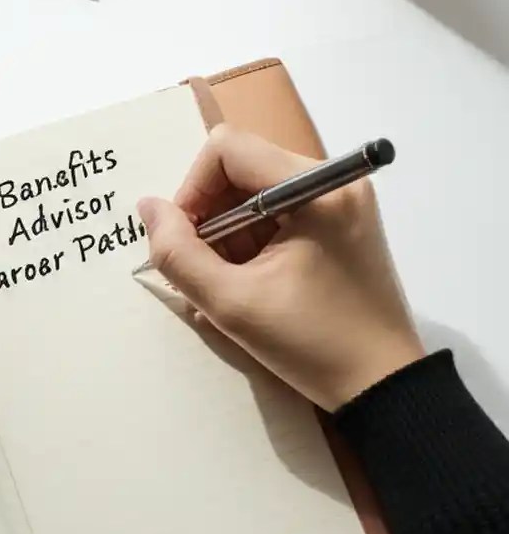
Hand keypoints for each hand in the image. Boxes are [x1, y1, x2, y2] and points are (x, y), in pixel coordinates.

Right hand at [137, 125, 423, 410]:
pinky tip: (250, 283)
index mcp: (317, 188)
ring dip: (228, 234)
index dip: (192, 189)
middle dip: (209, 216)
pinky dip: (251, 242)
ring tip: (230, 284)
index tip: (186, 240)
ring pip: (254, 192)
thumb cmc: (312, 343)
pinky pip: (277, 213)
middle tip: (205, 268)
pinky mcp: (341, 223)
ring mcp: (341, 202)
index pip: (227, 149)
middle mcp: (334, 181)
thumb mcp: (231, 304)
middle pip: (241, 168)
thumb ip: (178, 253)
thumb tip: (149, 208)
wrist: (384, 385)